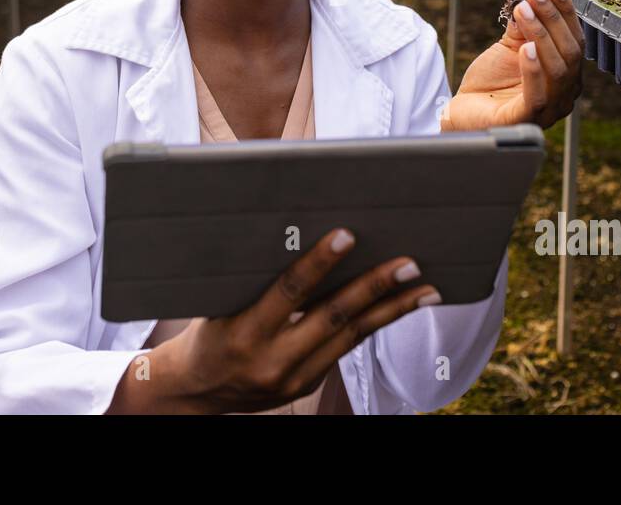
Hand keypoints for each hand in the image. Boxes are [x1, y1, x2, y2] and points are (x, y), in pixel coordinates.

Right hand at [105, 228, 439, 413]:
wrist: (195, 390)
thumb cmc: (207, 330)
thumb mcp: (219, 302)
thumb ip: (256, 276)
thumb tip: (298, 230)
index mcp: (243, 331)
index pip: (289, 292)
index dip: (320, 263)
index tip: (348, 235)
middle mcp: (272, 359)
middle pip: (333, 318)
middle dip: (375, 288)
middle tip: (408, 263)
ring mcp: (294, 378)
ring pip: (351, 337)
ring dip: (392, 310)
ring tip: (425, 288)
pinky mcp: (307, 384)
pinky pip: (346, 348)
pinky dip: (374, 323)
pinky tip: (399, 305)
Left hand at [441, 0, 583, 131]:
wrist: (463, 113)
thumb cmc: (489, 84)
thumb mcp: (509, 49)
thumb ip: (523, 28)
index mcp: (566, 76)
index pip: (575, 40)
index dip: (566, 12)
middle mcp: (565, 95)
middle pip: (570, 53)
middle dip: (553, 18)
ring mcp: (549, 111)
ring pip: (557, 70)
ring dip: (541, 35)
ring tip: (523, 10)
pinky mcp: (526, 121)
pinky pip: (538, 96)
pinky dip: (533, 70)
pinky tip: (525, 48)